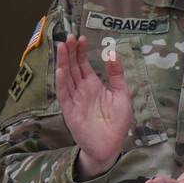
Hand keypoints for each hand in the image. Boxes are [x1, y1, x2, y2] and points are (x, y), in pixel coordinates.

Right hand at [55, 33, 132, 178]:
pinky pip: (65, 95)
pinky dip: (62, 83)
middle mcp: (82, 90)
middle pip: (73, 67)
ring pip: (67, 78)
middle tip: (69, 36)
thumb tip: (113, 54)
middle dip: (71, 52)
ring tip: (62, 47)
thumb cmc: (117, 122)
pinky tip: (61, 71)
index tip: (80, 37)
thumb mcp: (122, 95)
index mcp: (94, 85)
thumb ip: (117, 75)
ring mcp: (75, 100)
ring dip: (64, 63)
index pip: (83, 64)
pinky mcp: (70, 111)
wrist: (110, 146)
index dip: (81, 51)